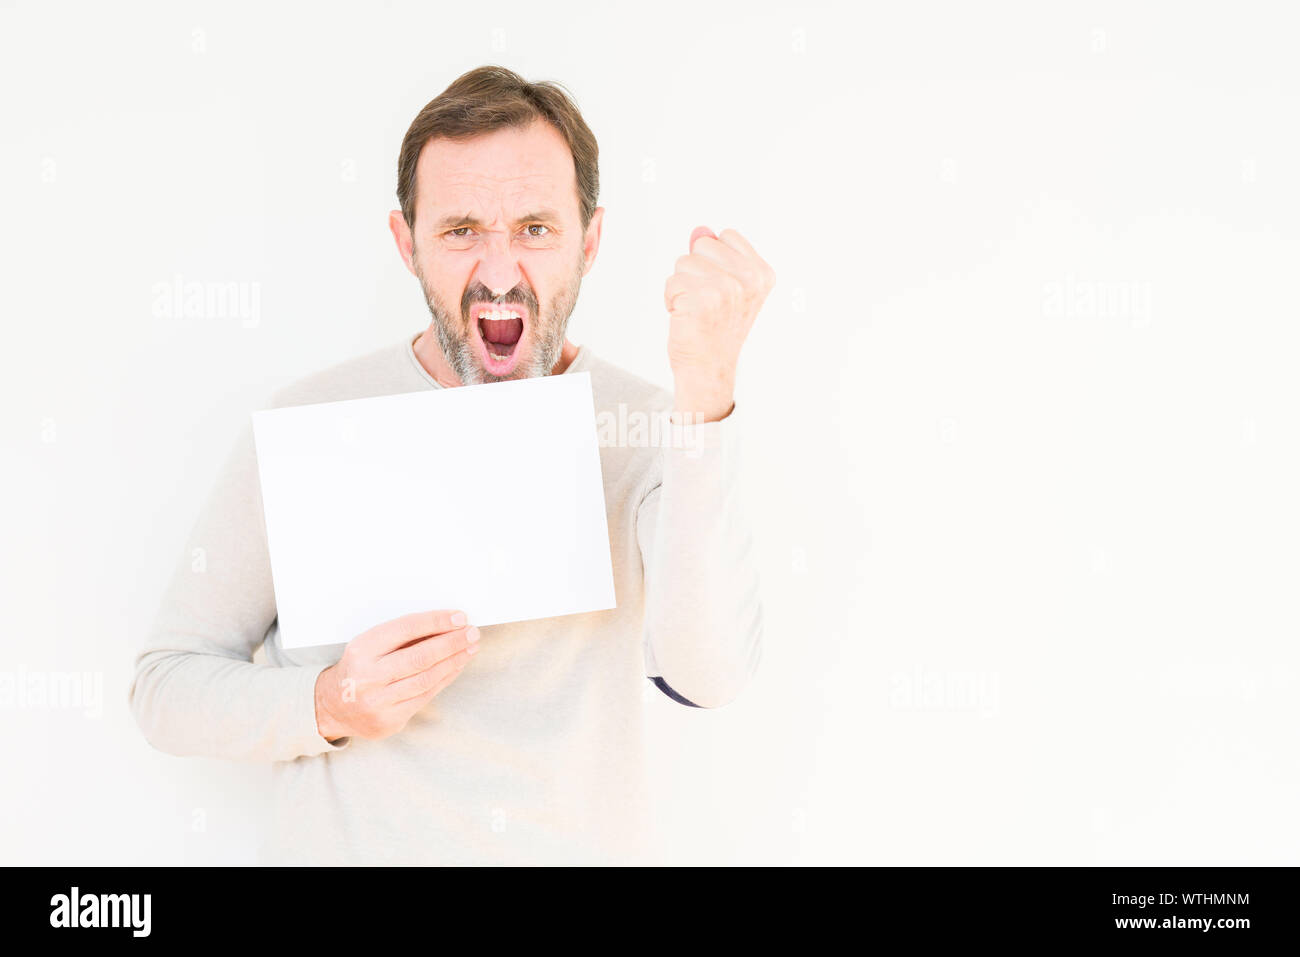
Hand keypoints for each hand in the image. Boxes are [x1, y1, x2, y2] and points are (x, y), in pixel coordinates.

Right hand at [313, 609, 479, 741]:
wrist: (332, 707)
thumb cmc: (358, 668)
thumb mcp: (369, 645)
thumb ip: (402, 636)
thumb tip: (445, 624)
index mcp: (361, 650)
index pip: (405, 629)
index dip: (436, 622)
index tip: (459, 618)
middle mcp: (368, 677)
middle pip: (420, 656)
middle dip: (451, 642)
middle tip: (472, 633)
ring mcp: (378, 702)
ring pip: (426, 678)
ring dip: (454, 661)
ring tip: (470, 648)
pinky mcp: (389, 720)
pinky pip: (425, 696)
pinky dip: (445, 679)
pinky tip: (456, 666)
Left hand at [663, 226, 774, 421]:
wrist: (708, 368)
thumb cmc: (715, 328)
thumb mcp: (725, 285)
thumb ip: (715, 255)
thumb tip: (699, 230)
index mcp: (762, 273)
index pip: (725, 236)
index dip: (714, 261)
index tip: (720, 290)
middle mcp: (749, 280)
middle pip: (702, 245)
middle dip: (696, 271)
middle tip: (706, 302)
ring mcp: (726, 289)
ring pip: (684, 262)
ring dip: (682, 286)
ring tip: (696, 310)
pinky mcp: (702, 299)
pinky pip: (672, 282)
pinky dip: (671, 299)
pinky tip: (686, 318)